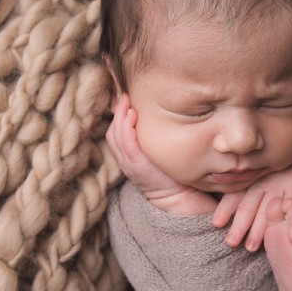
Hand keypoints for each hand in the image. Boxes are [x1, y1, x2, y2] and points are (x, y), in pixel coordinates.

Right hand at [106, 93, 213, 213]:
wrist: (178, 197)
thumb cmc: (172, 172)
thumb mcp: (159, 151)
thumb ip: (154, 135)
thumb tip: (159, 111)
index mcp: (128, 154)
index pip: (115, 129)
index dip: (117, 112)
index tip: (124, 95)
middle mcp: (125, 158)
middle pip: (112, 130)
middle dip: (116, 111)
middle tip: (123, 92)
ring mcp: (128, 162)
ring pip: (115, 134)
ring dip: (120, 115)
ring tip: (126, 99)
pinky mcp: (136, 165)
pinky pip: (125, 143)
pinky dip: (126, 127)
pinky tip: (132, 114)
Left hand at [211, 151, 291, 250]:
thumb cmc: (269, 175)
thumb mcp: (251, 179)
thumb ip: (236, 195)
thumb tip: (214, 217)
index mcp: (247, 182)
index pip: (233, 196)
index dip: (225, 209)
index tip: (216, 223)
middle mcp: (261, 184)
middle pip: (248, 205)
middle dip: (239, 225)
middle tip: (230, 242)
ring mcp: (278, 187)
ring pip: (267, 210)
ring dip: (258, 229)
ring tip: (250, 247)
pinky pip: (289, 206)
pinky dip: (282, 218)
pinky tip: (277, 232)